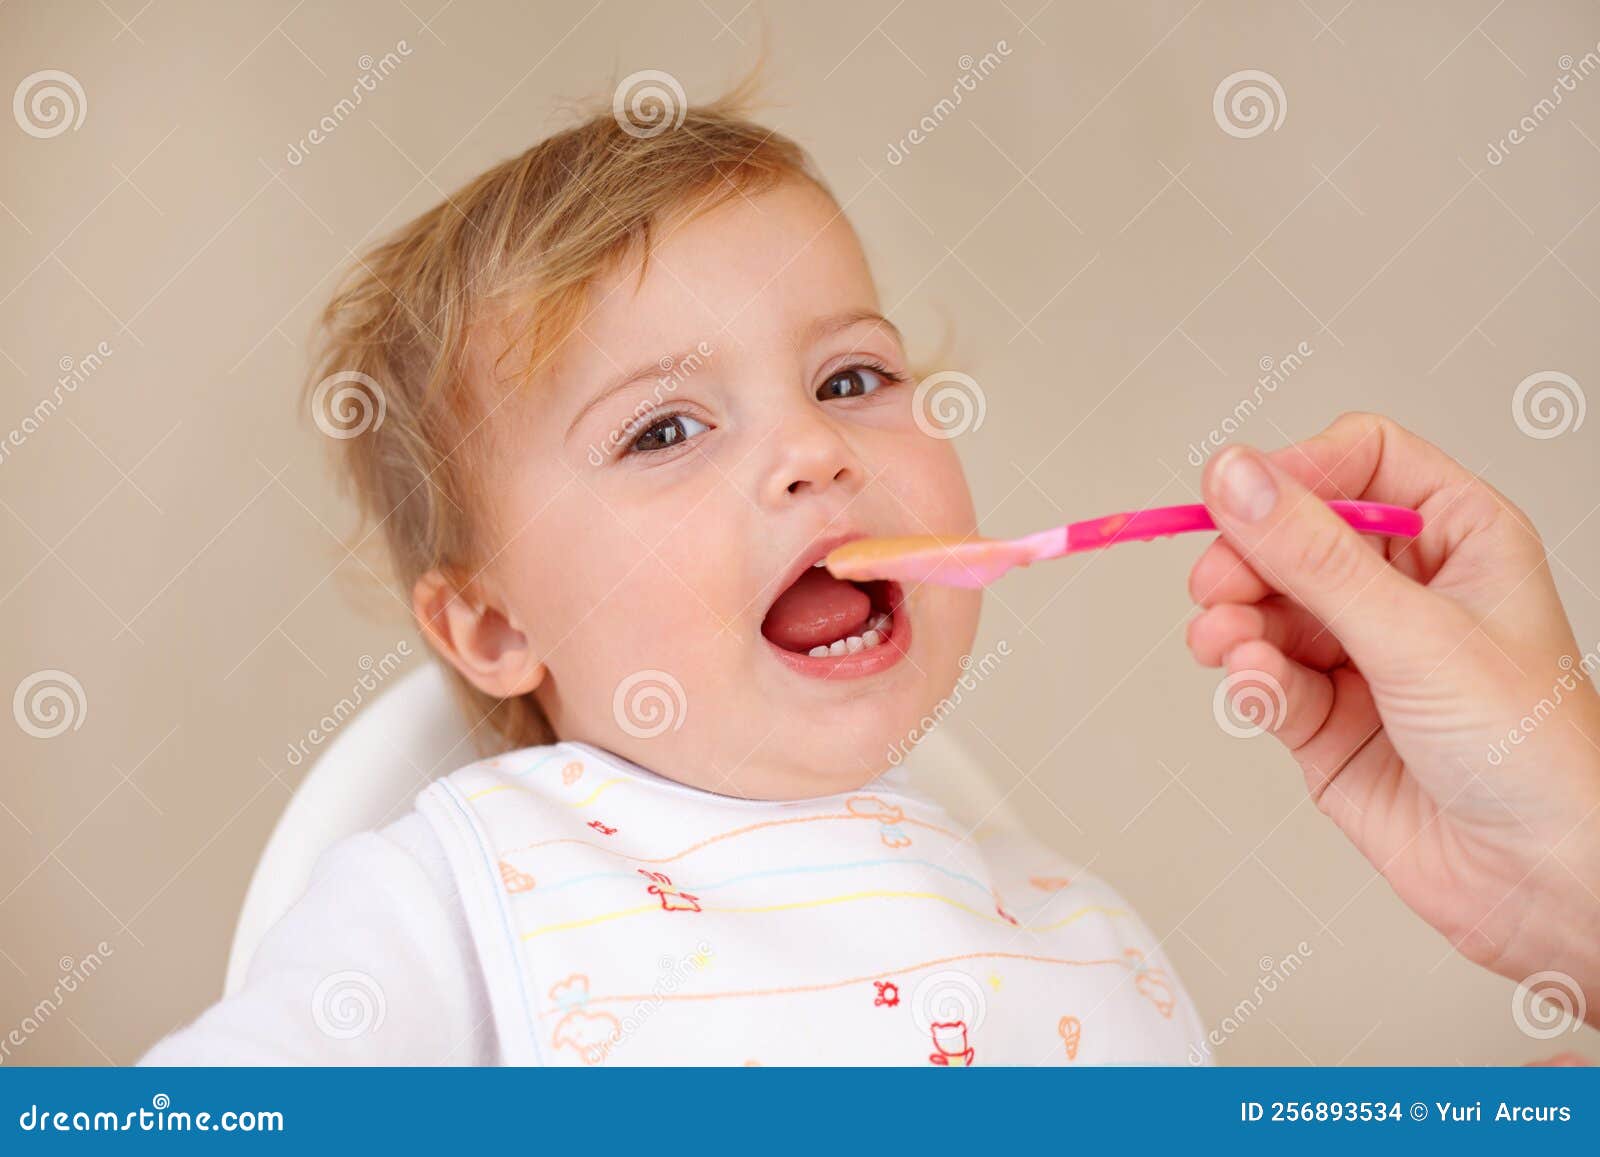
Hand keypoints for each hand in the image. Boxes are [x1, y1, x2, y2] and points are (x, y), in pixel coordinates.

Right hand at [1185, 412, 1599, 1020]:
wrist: (1544, 883)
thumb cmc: (1530, 750)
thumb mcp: (1414, 633)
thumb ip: (1311, 555)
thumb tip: (1232, 476)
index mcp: (1457, 537)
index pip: (1358, 462)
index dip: (1297, 473)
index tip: (1241, 500)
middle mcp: (1406, 589)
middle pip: (1294, 536)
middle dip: (1247, 559)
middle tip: (1217, 588)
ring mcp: (1361, 656)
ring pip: (1266, 608)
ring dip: (1234, 623)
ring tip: (1226, 647)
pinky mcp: (1325, 721)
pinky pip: (1264, 677)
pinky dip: (1247, 680)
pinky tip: (1251, 691)